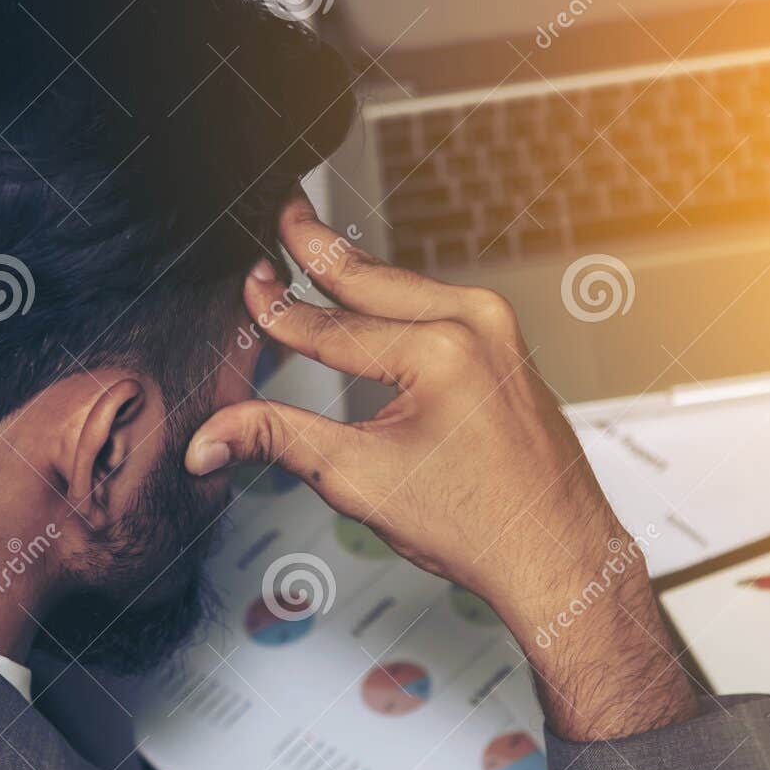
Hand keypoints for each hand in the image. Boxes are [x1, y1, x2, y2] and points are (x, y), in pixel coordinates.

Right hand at [187, 193, 694, 739]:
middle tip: (286, 213)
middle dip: (321, 249)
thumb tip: (211, 439)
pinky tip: (374, 296)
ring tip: (317, 243)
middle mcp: (478, 324)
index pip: (333, 327)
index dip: (280, 311)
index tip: (248, 287)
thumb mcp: (359, 480)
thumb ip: (278, 442)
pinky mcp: (510, 346)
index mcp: (442, 350)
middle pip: (373, 281)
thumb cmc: (482, 526)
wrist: (557, 555)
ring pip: (408, 290)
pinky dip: (397, 300)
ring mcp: (500, 331)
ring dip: (359, 273)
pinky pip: (440, 307)